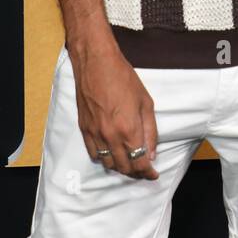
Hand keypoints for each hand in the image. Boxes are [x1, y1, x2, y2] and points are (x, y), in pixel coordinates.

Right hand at [66, 38, 158, 179]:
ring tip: (129, 162)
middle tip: (143, 169)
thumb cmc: (123, 78)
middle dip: (136, 172)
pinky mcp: (84, 129)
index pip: (139, 164)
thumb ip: (150, 131)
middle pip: (124, 168)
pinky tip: (111, 154)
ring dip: (120, 167)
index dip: (148, 173)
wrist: (96, 63)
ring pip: (108, 164)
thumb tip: (151, 153)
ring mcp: (95, 134)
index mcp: (129, 130)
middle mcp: (110, 136)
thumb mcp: (145, 102)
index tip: (153, 174)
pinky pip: (93, 154)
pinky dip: (104, 159)